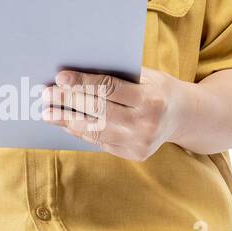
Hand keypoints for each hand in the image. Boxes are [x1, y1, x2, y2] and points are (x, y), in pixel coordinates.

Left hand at [40, 66, 183, 159]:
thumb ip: (118, 77)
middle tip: (46, 95)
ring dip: (68, 120)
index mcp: (151, 99)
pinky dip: (80, 132)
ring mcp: (140, 143)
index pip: (110, 90)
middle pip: (99, 111)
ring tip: (48, 112)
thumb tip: (77, 75)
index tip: (60, 77)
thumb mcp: (147, 76)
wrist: (184, 117)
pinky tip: (65, 123)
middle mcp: (146, 124)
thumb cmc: (159, 89)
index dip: (83, 83)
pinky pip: (100, 142)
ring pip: (96, 130)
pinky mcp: (134, 155)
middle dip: (69, 102)